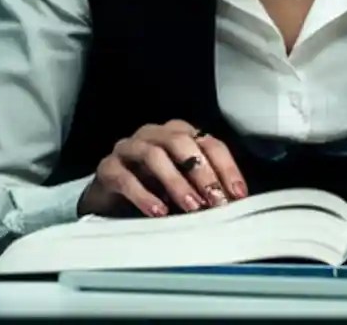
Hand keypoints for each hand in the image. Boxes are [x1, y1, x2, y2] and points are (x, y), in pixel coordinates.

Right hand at [77, 119, 246, 217]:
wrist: (110, 198)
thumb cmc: (153, 188)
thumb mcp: (184, 187)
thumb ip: (205, 189)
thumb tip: (232, 204)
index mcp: (179, 133)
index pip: (209, 143)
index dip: (226, 167)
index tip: (238, 194)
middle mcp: (154, 134)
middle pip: (182, 143)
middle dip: (203, 174)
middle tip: (215, 201)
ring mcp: (129, 147)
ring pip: (154, 156)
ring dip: (176, 183)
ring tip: (191, 208)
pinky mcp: (108, 167)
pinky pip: (125, 177)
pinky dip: (144, 195)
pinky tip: (158, 212)